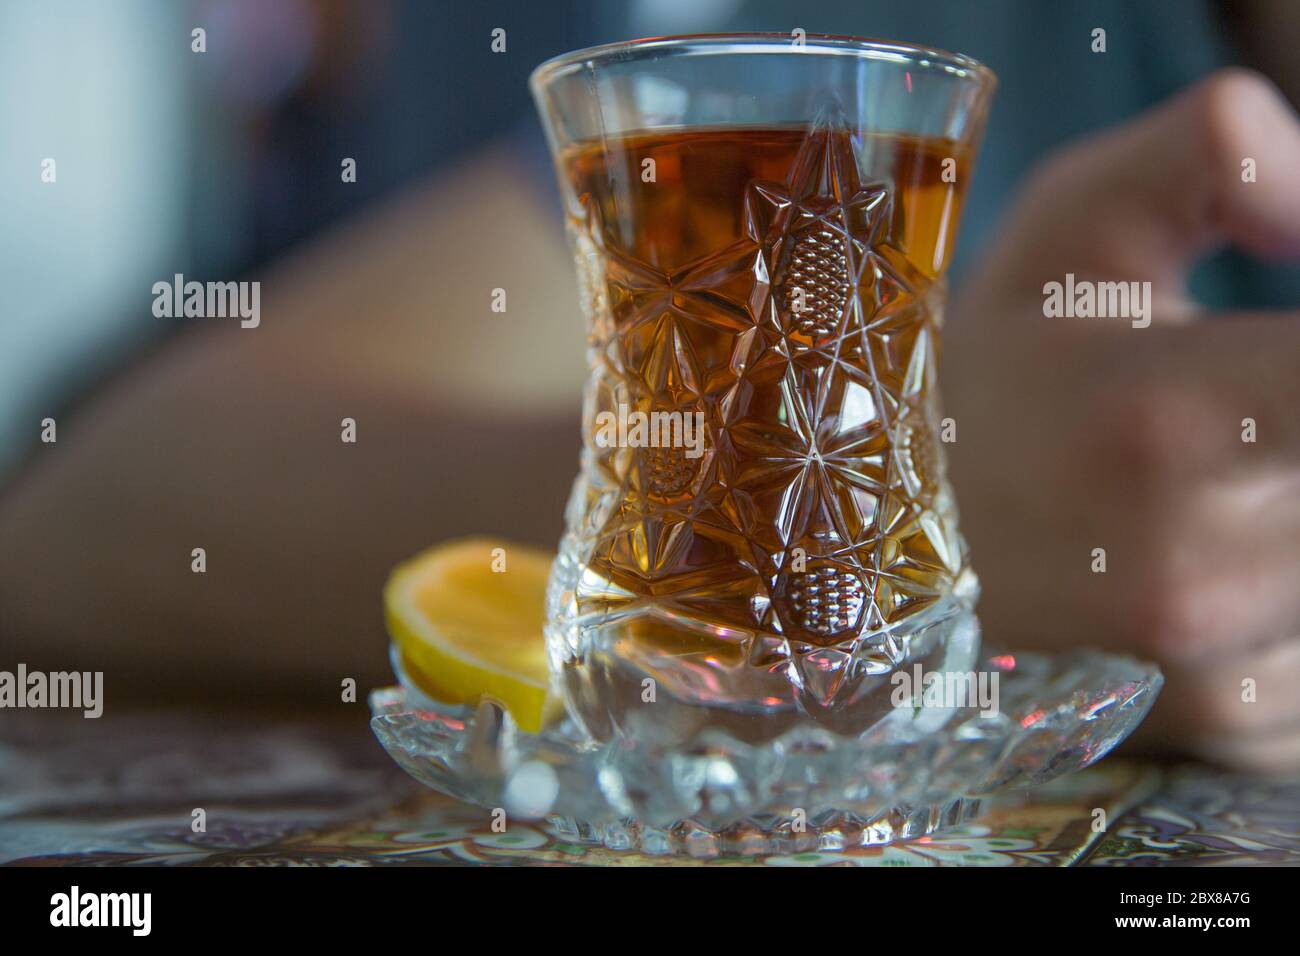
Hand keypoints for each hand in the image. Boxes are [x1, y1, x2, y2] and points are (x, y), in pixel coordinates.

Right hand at [946, 70, 1299, 769]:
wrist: (872, 552)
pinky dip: (1291, 595)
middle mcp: (1194, 571)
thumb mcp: (1071, 222)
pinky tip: (1199, 568)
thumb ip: (1221, 151)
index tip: (1282, 358)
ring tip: (1204, 492)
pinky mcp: (1229, 738)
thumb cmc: (986, 376)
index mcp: (1165, 418)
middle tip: (1234, 414)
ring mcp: (1210, 675)